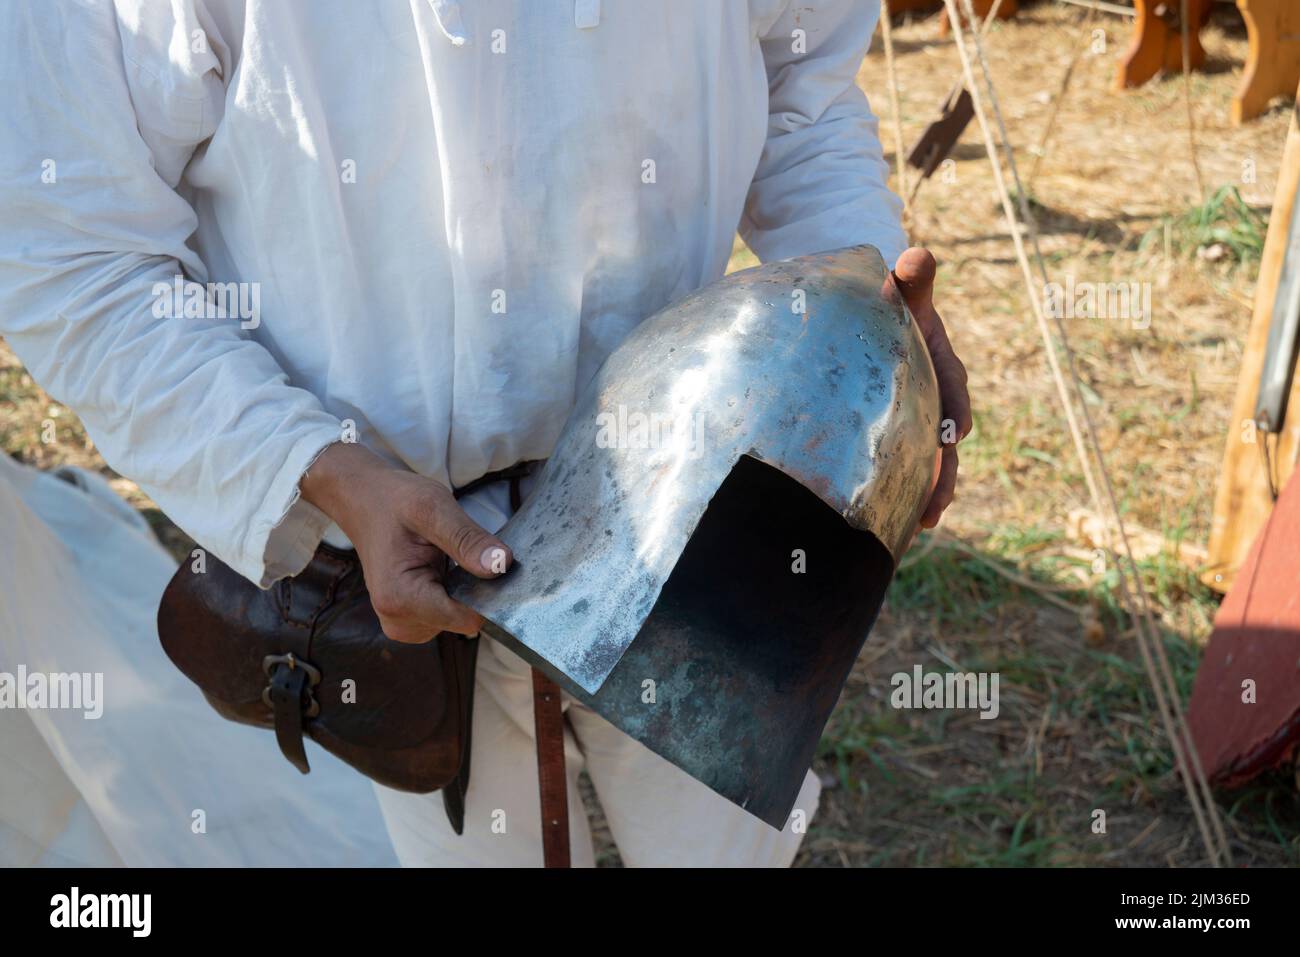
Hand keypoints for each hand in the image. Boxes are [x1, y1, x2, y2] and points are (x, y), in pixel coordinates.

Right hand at [299, 443, 510, 642]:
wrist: (364, 502)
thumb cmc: (394, 502)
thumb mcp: (434, 508)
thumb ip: (467, 539)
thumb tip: (501, 566)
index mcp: (400, 598)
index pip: (467, 618)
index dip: (486, 592)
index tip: (486, 561)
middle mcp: (398, 621)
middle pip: (463, 620)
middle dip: (472, 588)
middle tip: (459, 551)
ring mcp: (402, 625)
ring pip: (458, 619)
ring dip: (462, 589)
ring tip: (443, 557)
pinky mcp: (409, 621)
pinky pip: (447, 615)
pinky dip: (452, 593)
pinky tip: (440, 568)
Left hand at [883, 247, 970, 529]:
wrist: (874, 323)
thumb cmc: (890, 308)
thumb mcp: (900, 294)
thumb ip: (910, 282)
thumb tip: (917, 252)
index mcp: (943, 369)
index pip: (954, 392)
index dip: (956, 412)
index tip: (954, 433)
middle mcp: (938, 402)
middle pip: (947, 442)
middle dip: (946, 472)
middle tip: (939, 500)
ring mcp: (919, 423)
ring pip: (931, 463)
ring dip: (929, 492)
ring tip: (922, 522)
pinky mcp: (899, 438)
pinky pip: (905, 469)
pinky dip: (901, 494)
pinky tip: (889, 524)